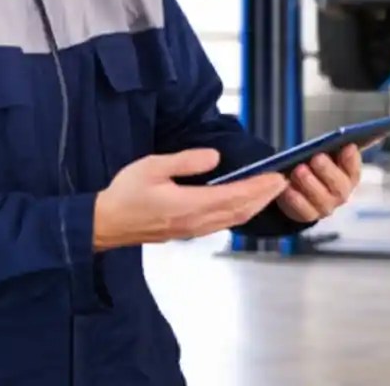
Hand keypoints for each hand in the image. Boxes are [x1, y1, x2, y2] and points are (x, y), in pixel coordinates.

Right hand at [93, 148, 287, 250]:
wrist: (106, 224)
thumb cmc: (125, 194)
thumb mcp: (152, 167)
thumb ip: (185, 161)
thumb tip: (214, 157)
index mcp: (189, 205)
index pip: (234, 196)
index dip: (259, 187)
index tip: (277, 177)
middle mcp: (196, 221)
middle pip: (240, 211)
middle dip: (264, 196)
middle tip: (283, 182)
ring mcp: (193, 230)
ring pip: (233, 220)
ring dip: (255, 206)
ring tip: (269, 192)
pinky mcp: (188, 231)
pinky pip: (222, 223)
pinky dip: (240, 213)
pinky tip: (244, 205)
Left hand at [276, 143, 362, 222]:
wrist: (296, 187)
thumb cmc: (312, 165)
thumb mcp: (320, 154)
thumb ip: (330, 147)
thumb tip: (345, 142)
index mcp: (348, 176)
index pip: (354, 169)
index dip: (352, 159)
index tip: (348, 147)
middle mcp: (340, 193)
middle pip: (339, 186)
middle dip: (327, 170)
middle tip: (316, 158)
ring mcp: (325, 207)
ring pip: (322, 199)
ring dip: (310, 184)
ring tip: (298, 171)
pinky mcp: (309, 215)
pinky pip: (304, 210)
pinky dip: (295, 199)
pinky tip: (287, 188)